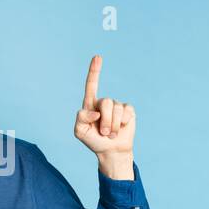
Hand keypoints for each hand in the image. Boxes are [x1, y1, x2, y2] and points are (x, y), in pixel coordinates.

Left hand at [74, 55, 136, 178]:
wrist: (110, 151)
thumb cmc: (93, 140)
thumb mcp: (79, 131)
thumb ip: (81, 118)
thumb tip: (96, 111)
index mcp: (90, 104)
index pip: (92, 85)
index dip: (94, 70)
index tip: (97, 57)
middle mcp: (104, 102)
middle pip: (106, 102)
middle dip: (105, 121)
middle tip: (103, 132)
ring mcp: (117, 106)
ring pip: (116, 109)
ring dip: (113, 126)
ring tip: (110, 133)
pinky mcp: (128, 111)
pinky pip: (126, 113)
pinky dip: (122, 123)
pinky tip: (121, 128)